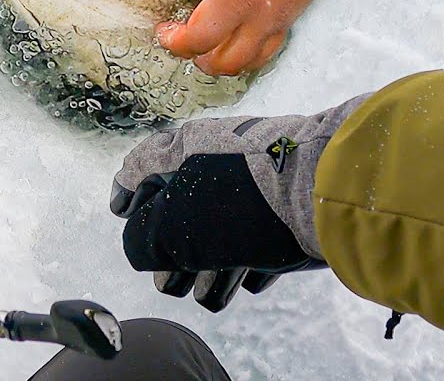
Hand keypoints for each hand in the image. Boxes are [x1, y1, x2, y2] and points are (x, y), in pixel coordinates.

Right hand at [109, 94, 369, 311]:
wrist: (323, 191)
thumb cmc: (239, 203)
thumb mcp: (175, 227)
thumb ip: (144, 241)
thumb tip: (141, 249)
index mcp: (183, 149)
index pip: (140, 165)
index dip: (125, 191)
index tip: (119, 214)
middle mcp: (216, 158)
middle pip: (181, 205)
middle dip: (171, 249)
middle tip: (166, 280)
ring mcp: (254, 180)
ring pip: (220, 226)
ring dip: (209, 264)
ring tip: (207, 294)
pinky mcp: (285, 204)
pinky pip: (257, 233)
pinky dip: (250, 258)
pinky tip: (251, 279)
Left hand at [157, 0, 338, 75]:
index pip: (200, 40)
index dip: (176, 43)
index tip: (166, 30)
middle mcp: (260, 16)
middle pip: (227, 63)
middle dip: (201, 60)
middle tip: (186, 42)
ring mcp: (282, 16)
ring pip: (253, 59)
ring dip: (228, 59)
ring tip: (213, 43)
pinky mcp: (297, 9)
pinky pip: (271, 44)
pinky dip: (252, 48)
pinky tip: (243, 31)